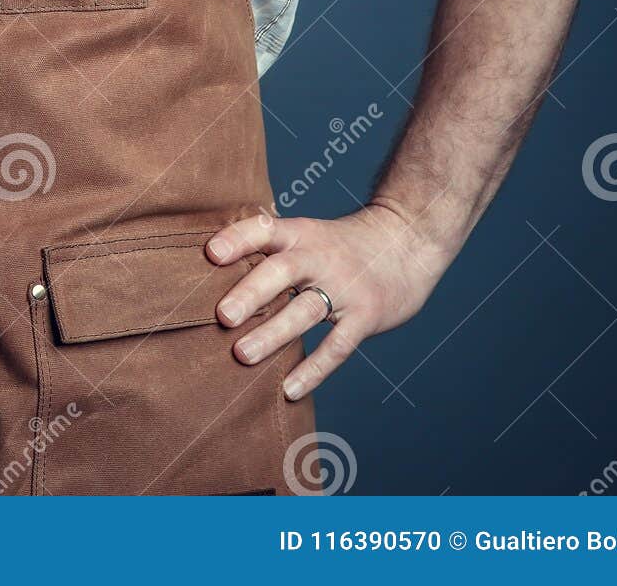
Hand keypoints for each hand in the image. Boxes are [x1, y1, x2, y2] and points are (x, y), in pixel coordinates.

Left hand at [206, 203, 451, 400]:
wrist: (406, 241)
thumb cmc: (341, 244)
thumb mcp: (308, 233)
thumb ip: (270, 250)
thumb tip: (211, 269)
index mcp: (300, 234)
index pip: (265, 228)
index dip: (238, 238)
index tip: (211, 254)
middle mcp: (320, 257)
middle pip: (282, 270)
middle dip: (251, 293)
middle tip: (223, 317)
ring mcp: (346, 287)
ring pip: (306, 310)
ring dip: (274, 334)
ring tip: (242, 355)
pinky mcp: (367, 316)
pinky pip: (338, 345)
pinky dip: (314, 368)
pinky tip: (290, 388)